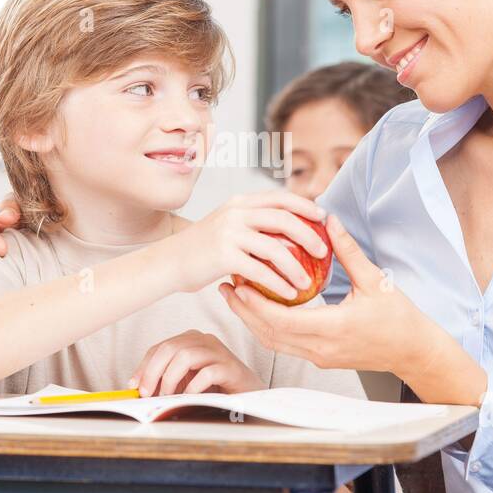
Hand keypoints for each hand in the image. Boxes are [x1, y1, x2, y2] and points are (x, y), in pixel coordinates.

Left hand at [129, 330, 263, 395]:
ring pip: (185, 355)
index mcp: (191, 340)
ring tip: (168, 397)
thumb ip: (166, 380)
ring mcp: (218, 352)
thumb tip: (140, 389)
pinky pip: (206, 373)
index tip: (134, 386)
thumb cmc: (215, 388)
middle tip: (147, 393)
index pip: (160, 347)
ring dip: (170, 379)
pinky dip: (193, 387)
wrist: (248, 394)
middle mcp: (204, 340)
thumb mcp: (185, 381)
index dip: (144, 366)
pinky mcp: (231, 367)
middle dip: (153, 372)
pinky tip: (189, 397)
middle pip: (170, 348)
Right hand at [161, 191, 329, 299]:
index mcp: (240, 202)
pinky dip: (278, 284)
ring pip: (276, 248)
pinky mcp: (224, 257)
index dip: (305, 205)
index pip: (280, 197)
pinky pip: (260, 272)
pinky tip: (289, 295)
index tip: (324, 217)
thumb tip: (288, 227)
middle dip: (309, 235)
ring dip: (296, 267)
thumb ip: (252, 221)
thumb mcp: (226, 224)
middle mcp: (236, 213)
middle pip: (284, 219)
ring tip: (308, 282)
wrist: (169, 262)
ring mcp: (229, 234)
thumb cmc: (202, 248)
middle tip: (323, 252)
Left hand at [220, 214, 487, 405]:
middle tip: (226, 286)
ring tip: (236, 297)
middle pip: (269, 334)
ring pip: (274, 343)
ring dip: (252, 321)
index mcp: (333, 328)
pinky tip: (262, 309)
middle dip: (243, 311)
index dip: (255, 303)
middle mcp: (321, 348)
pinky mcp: (321, 359)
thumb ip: (348, 250)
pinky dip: (269, 328)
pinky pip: (286, 345)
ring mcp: (320, 357)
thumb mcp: (375, 280)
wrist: (413, 352)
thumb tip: (329, 220)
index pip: (281, 320)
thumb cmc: (399, 317)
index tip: (238, 282)